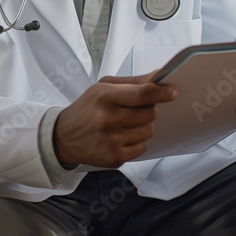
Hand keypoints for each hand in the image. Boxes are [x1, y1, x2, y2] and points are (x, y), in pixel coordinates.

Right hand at [53, 73, 175, 167]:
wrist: (63, 138)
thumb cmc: (87, 109)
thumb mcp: (103, 87)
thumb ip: (133, 82)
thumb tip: (158, 77)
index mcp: (105, 97)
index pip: (142, 94)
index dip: (161, 92)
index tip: (172, 92)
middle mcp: (108, 120)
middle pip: (150, 113)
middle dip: (148, 109)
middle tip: (134, 109)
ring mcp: (112, 141)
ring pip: (149, 130)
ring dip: (144, 126)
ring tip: (126, 123)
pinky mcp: (115, 158)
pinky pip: (143, 147)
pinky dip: (138, 141)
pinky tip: (123, 136)